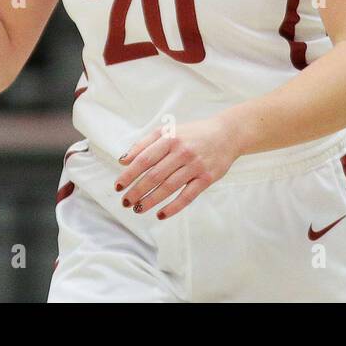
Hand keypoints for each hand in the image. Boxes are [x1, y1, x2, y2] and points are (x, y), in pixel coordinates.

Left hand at [113, 116, 242, 219]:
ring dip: (151, 200)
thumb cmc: (193, 133)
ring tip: (138, 209)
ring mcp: (195, 166)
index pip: (144, 159)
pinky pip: (187, 196)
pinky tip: (161, 214)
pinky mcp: (207, 178)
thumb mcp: (168, 131)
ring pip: (169, 187)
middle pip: (154, 176)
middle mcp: (182, 151)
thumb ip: (144, 143)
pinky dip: (173, 207)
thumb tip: (123, 160)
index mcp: (170, 138)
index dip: (129, 174)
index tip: (118, 186)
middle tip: (125, 202)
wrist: (227, 134)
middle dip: (137, 191)